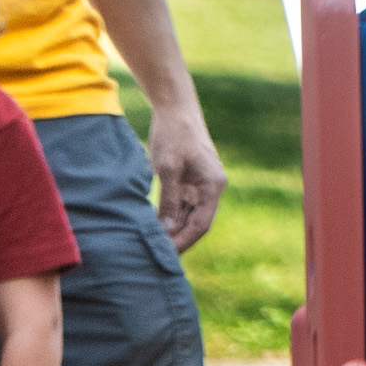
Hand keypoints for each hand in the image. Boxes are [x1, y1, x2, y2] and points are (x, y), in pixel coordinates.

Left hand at [144, 105, 226, 251]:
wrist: (176, 109)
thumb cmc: (173, 135)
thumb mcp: (167, 168)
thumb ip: (169, 200)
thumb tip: (167, 230)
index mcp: (213, 186)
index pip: (201, 224)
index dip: (184, 242)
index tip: (165, 255)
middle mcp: (211, 188)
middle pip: (197, 222)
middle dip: (178, 239)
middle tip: (155, 255)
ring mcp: (201, 184)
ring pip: (189, 215)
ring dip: (173, 229)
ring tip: (152, 244)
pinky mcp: (190, 180)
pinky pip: (182, 204)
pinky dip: (170, 216)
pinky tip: (155, 226)